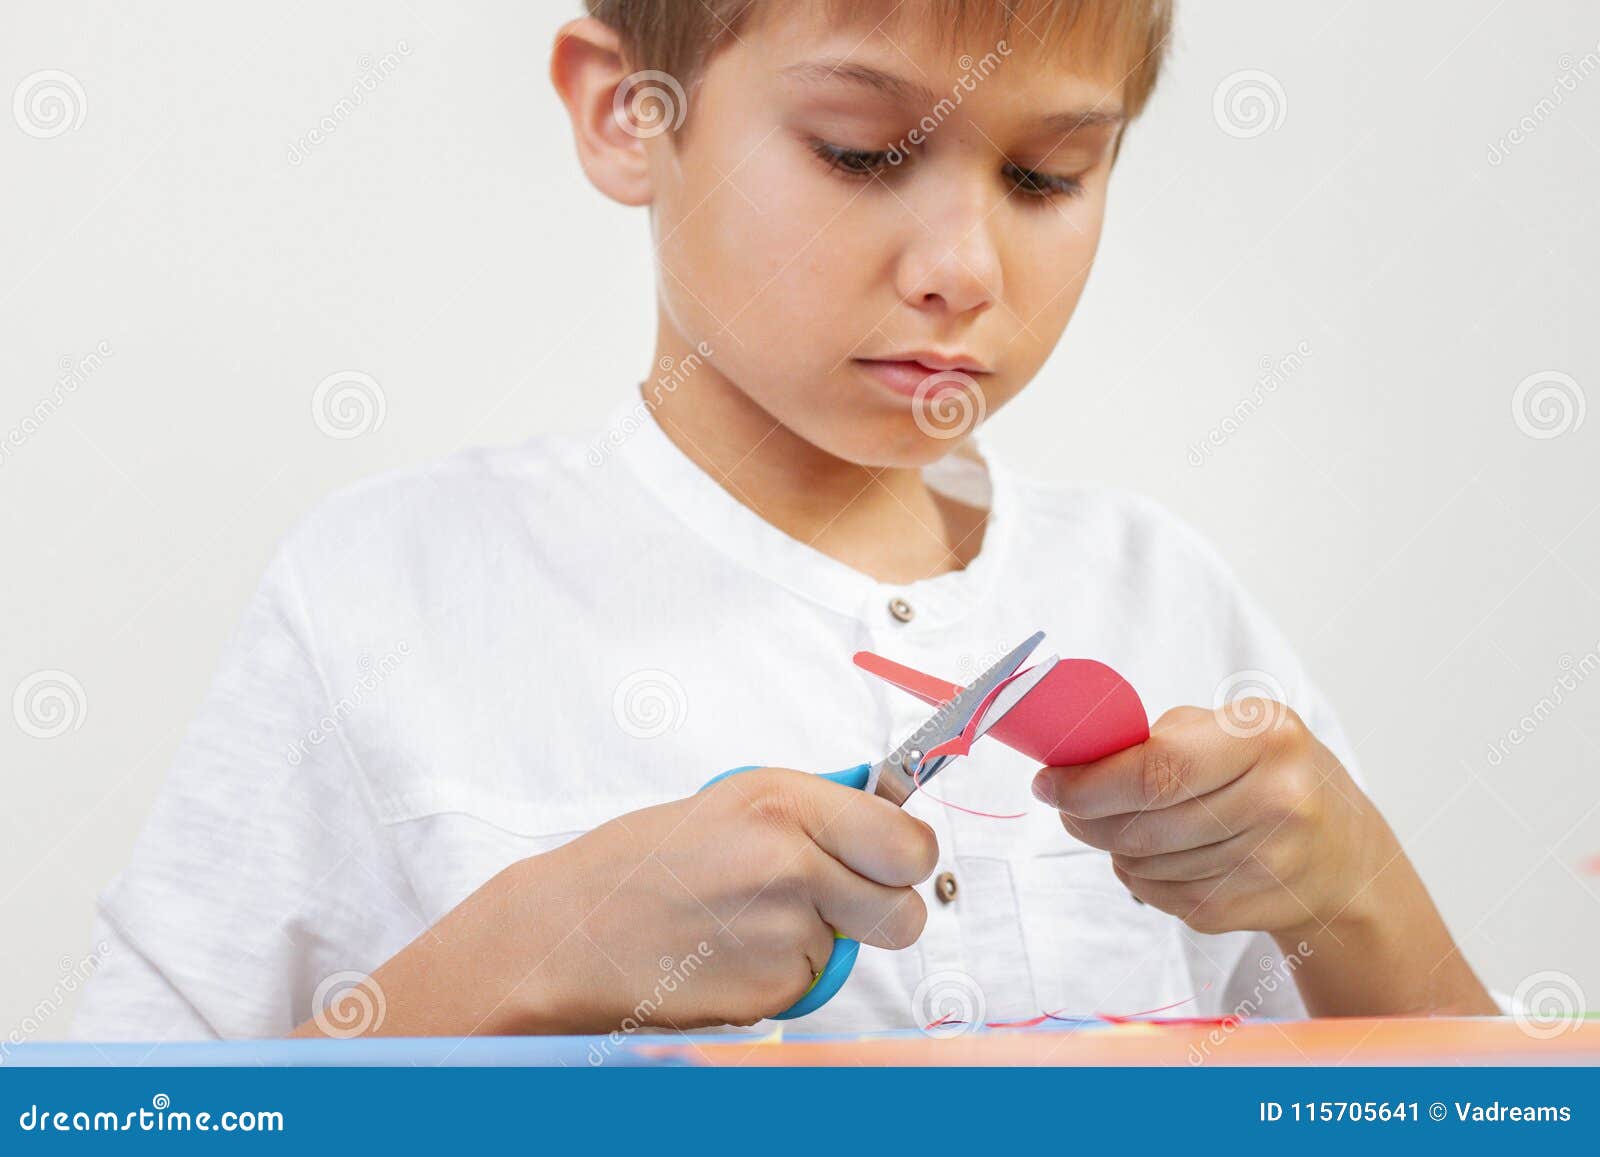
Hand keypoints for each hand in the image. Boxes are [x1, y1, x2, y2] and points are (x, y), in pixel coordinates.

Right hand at [313, 768, 938, 1036]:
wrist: (568, 935)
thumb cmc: (642, 865)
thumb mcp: (735, 803)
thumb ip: (818, 811)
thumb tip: (890, 817)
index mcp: (786, 804)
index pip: (910, 841)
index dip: (904, 857)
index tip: (887, 858)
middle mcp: (793, 865)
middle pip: (906, 910)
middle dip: (885, 911)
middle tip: (840, 900)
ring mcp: (784, 934)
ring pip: (856, 950)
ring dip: (821, 941)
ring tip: (748, 920)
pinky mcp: (772, 992)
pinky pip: (811, 982)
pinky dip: (783, 974)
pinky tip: (730, 953)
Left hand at [1029, 701, 1495, 1015]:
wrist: (1345, 855)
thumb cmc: (1272, 777)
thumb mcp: (1234, 732)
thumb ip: (1161, 739)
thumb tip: (1075, 761)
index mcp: (1268, 738)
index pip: (1158, 768)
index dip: (1090, 782)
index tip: (1048, 783)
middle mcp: (1279, 800)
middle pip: (1143, 823)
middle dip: (1086, 817)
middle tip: (1067, 805)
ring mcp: (1270, 863)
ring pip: (1145, 864)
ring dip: (1115, 846)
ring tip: (1126, 825)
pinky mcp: (1252, 910)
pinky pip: (1163, 896)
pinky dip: (1143, 877)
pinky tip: (1162, 857)